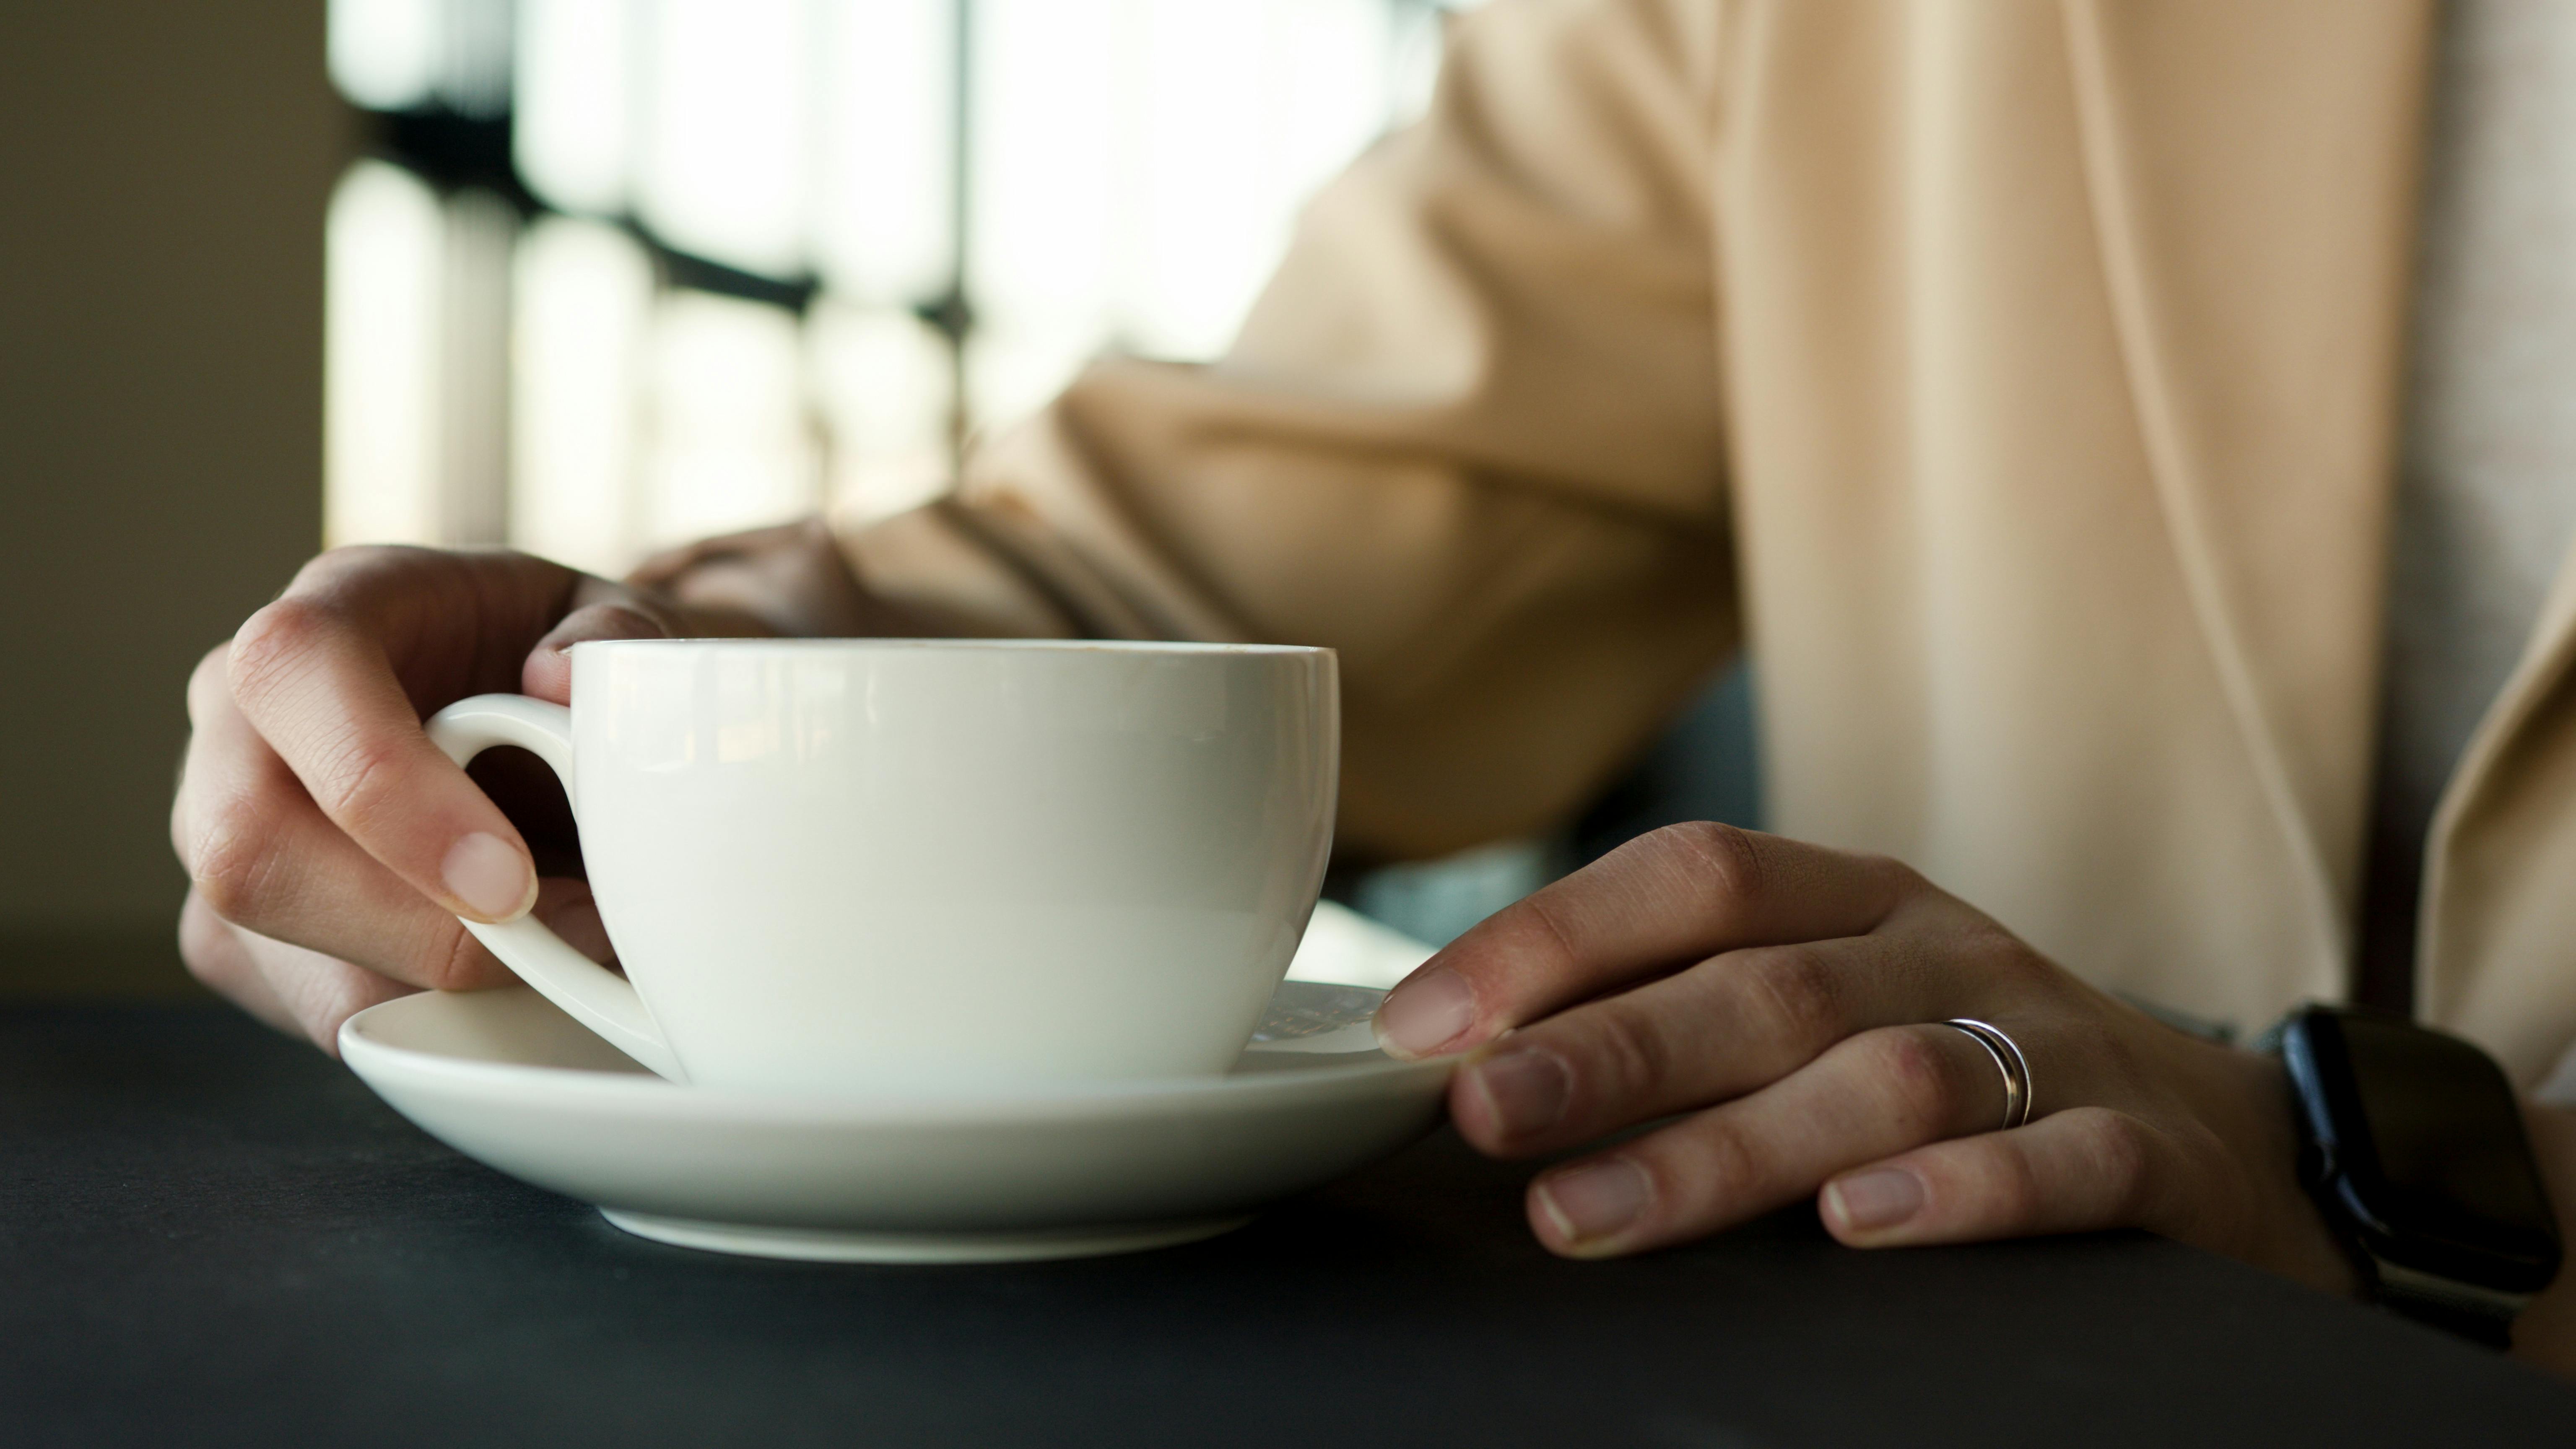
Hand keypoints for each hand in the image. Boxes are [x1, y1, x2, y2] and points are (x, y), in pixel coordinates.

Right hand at [172, 521, 901, 1049]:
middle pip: (251, 842)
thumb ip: (613, 635)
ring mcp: (215, 825)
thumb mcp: (616, 626)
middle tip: (556, 946)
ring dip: (424, 986)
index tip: (507, 881)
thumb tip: (566, 680)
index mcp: (328, 613)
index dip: (385, 784)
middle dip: (409, 927)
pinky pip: (304, 1004)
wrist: (534, 722)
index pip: (296, 668)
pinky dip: (417, 1020)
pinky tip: (506, 987)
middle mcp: (240, 716)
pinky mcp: (237, 928)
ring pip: (263, 945)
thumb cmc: (563, 666)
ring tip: (556, 964)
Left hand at [1372, 823, 2357, 1290]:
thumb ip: (1685, 1020)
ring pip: (1879, 1076)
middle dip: (1609, 1049)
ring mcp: (2049, 1042)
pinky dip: (1954, 1190)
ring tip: (1596, 1208)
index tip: (1425, 1022)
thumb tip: (1471, 1068)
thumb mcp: (1833, 1012)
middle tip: (1487, 1114)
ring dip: (1726, 1147)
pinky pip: (2052, 1159)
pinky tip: (1858, 1224)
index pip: (1690, 877)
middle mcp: (1941, 952)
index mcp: (1856, 902)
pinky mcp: (2143, 1147)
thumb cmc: (1969, 1072)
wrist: (2223, 1138)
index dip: (1551, 939)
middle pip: (1763, 982)